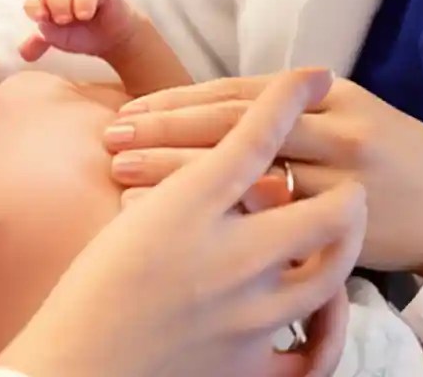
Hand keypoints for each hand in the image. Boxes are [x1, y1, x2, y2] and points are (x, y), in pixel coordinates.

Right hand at [0, 69, 364, 376]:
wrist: (72, 369)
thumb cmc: (89, 292)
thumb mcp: (130, 222)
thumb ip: (184, 189)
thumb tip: (236, 166)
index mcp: (188, 209)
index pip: (254, 137)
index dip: (287, 97)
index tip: (310, 75)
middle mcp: (229, 257)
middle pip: (324, 209)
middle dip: (347, 194)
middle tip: (350, 190)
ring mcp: (248, 317)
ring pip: (333, 274)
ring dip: (346, 250)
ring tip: (345, 241)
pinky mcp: (251, 370)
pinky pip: (313, 353)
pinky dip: (325, 336)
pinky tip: (324, 320)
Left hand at [19, 0, 141, 61]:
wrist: (112, 39)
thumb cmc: (82, 35)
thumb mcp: (58, 41)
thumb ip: (40, 43)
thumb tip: (28, 47)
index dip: (34, 6)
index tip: (41, 19)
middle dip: (52, 3)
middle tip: (62, 20)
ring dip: (66, 0)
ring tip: (77, 18)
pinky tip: (86, 14)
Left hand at [105, 73, 422, 273]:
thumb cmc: (391, 164)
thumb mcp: (346, 121)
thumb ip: (288, 118)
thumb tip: (209, 116)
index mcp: (328, 92)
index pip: (235, 91)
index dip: (177, 99)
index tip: (128, 108)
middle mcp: (333, 122)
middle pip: (231, 119)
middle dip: (165, 128)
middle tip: (112, 136)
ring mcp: (342, 168)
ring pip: (244, 164)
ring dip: (178, 167)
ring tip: (125, 170)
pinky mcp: (347, 212)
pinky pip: (271, 211)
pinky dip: (221, 211)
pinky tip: (178, 215)